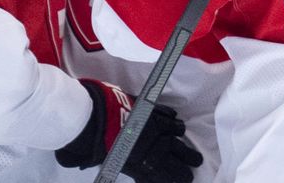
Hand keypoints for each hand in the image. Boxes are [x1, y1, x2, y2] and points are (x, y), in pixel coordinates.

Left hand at [55, 79, 201, 182]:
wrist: (87, 118)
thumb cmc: (90, 144)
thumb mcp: (106, 162)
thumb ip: (120, 166)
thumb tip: (128, 171)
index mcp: (140, 163)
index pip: (165, 175)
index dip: (178, 177)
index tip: (186, 179)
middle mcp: (151, 145)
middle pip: (178, 155)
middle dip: (189, 160)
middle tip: (196, 162)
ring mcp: (152, 125)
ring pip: (176, 132)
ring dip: (181, 137)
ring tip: (183, 138)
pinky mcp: (148, 108)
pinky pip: (167, 114)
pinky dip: (172, 118)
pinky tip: (174, 121)